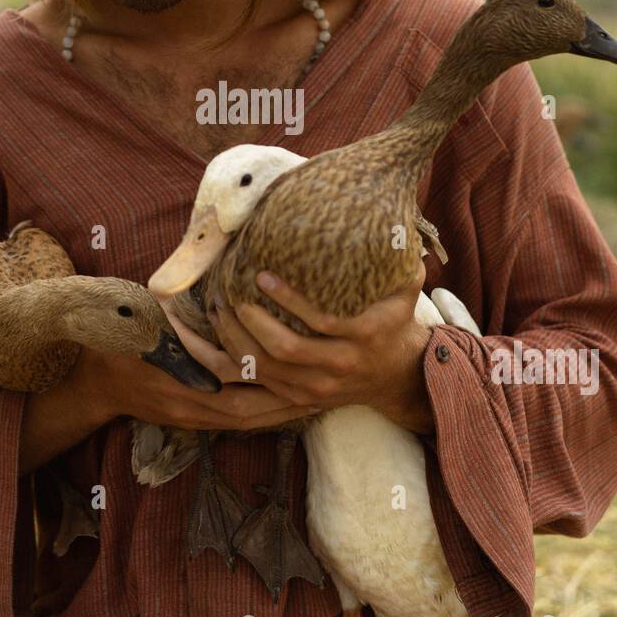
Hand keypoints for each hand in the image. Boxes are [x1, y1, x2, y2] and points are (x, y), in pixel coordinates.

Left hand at [159, 261, 434, 432]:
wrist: (400, 377)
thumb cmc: (396, 321)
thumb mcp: (408, 287)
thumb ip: (401, 255)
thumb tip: (390, 216)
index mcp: (363, 336)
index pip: (320, 322)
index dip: (287, 299)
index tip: (260, 274)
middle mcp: (339, 367)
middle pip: (283, 351)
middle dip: (248, 323)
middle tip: (225, 294)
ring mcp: (317, 389)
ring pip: (264, 372)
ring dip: (232, 342)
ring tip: (213, 310)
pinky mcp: (299, 401)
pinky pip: (255, 388)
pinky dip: (229, 364)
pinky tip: (208, 340)